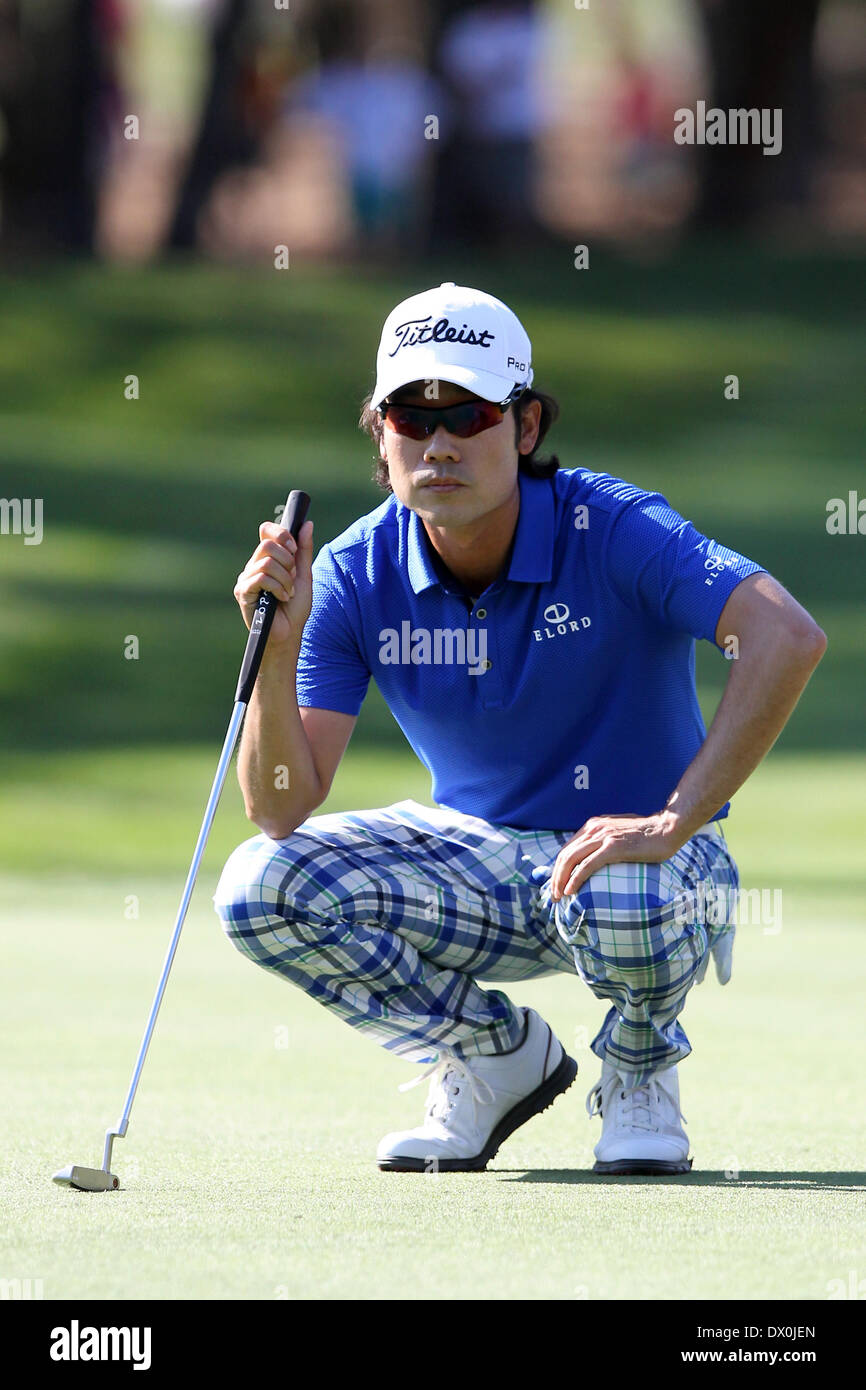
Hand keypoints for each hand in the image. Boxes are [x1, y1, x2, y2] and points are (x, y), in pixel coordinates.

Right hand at [234, 518, 313, 646]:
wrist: (288, 634)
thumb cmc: (295, 608)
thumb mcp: (304, 576)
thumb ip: (304, 550)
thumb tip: (307, 524)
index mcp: (267, 558)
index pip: (267, 531)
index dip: (282, 535)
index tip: (294, 550)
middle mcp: (254, 565)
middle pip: (268, 544)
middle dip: (288, 561)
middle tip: (292, 578)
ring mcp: (246, 578)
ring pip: (267, 562)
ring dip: (285, 579)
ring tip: (288, 593)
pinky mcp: (243, 591)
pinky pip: (261, 578)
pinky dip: (278, 588)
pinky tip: (281, 599)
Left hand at [550, 812, 687, 899]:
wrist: (667, 828)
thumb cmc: (648, 834)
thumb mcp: (620, 832)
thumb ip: (606, 840)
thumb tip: (597, 856)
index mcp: (594, 825)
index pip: (568, 848)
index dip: (559, 867)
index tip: (557, 883)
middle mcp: (595, 829)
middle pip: (565, 855)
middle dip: (555, 876)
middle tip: (553, 895)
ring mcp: (603, 837)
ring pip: (571, 860)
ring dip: (561, 880)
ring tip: (558, 897)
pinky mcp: (613, 848)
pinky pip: (587, 865)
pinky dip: (575, 879)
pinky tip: (570, 891)